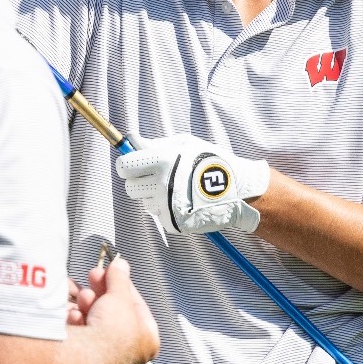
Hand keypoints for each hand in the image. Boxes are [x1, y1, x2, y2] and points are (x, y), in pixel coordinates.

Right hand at [72, 257, 159, 363]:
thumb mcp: (120, 296)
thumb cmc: (113, 331)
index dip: (124, 285)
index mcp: (147, 339)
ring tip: (83, 298)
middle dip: (101, 293)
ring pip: (95, 320)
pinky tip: (74, 315)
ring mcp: (105, 355)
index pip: (137, 306)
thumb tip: (120, 264)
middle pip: (114, 312)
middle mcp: (128, 351)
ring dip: (87, 304)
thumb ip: (119, 278)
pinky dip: (76, 319)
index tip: (113, 271)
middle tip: (93, 275)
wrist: (85, 357)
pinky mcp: (82, 356)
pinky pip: (81, 331)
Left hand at [114, 134, 270, 235]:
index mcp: (162, 161)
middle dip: (140, 182)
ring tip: (178, 189)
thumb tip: (132, 141)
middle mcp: (161, 184)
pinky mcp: (172, 222)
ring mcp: (166, 205)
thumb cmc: (211, 161)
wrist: (237, 191)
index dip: (128, 166)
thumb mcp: (186, 144)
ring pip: (145, 202)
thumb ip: (156, 144)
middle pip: (130, 188)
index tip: (135, 166)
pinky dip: (168, 209)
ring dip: (155, 196)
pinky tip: (185, 201)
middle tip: (157, 178)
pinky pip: (159, 215)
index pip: (124, 167)